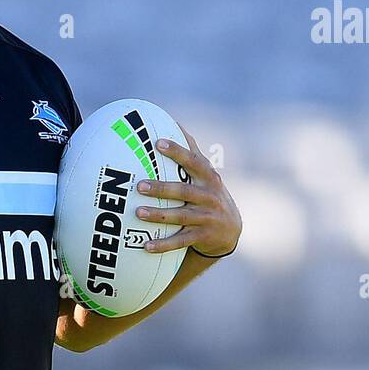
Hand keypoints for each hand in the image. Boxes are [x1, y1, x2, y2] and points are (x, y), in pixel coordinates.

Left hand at [132, 125, 241, 257]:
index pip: (193, 161)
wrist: (230, 229)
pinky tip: (146, 246)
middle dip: (162, 188)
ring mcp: (207, 218)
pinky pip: (181, 241)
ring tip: (138, 213)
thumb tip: (174, 123)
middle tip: (138, 185)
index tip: (157, 143)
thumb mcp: (206, 174)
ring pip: (181, 217)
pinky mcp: (203, 237)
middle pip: (184, 191)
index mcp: (208, 178)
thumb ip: (191, 152)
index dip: (177, 152)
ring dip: (159, 216)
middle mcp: (210, 197)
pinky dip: (164, 244)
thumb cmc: (209, 194)